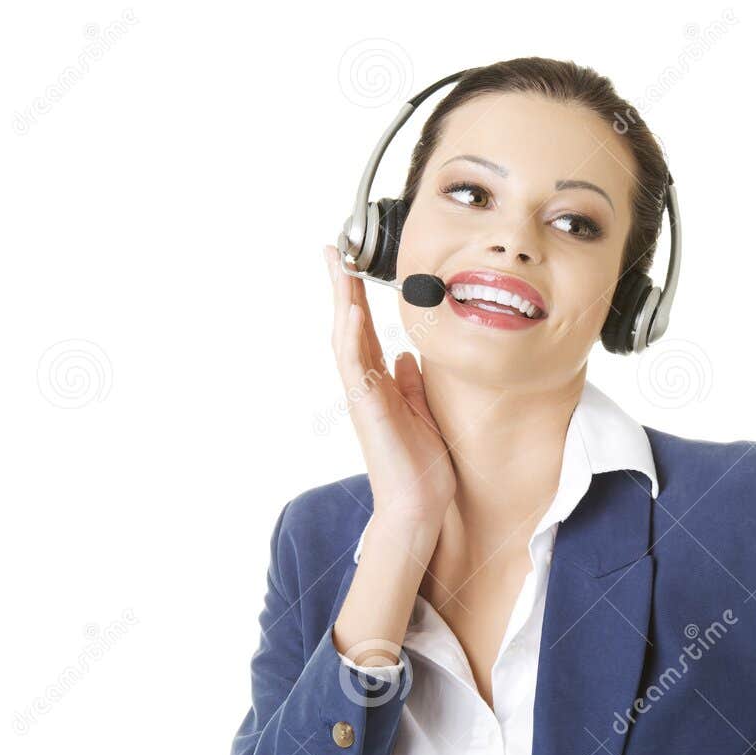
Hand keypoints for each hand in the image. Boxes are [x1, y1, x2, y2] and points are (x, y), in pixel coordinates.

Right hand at [324, 244, 454, 529]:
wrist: (418, 504)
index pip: (365, 331)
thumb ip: (411, 384)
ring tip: (338, 266)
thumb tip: (407, 357)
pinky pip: (355, 365)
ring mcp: (363, 395)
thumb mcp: (423, 412)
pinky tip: (351, 310)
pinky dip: (351, 336)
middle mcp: (366, 385)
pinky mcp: (367, 408)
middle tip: (332, 250)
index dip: (357, 297)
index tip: (351, 265)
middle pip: (349, 326)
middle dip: (341, 287)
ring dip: (342, 300)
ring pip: (346, 338)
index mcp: (379, 384)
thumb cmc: (421, 465)